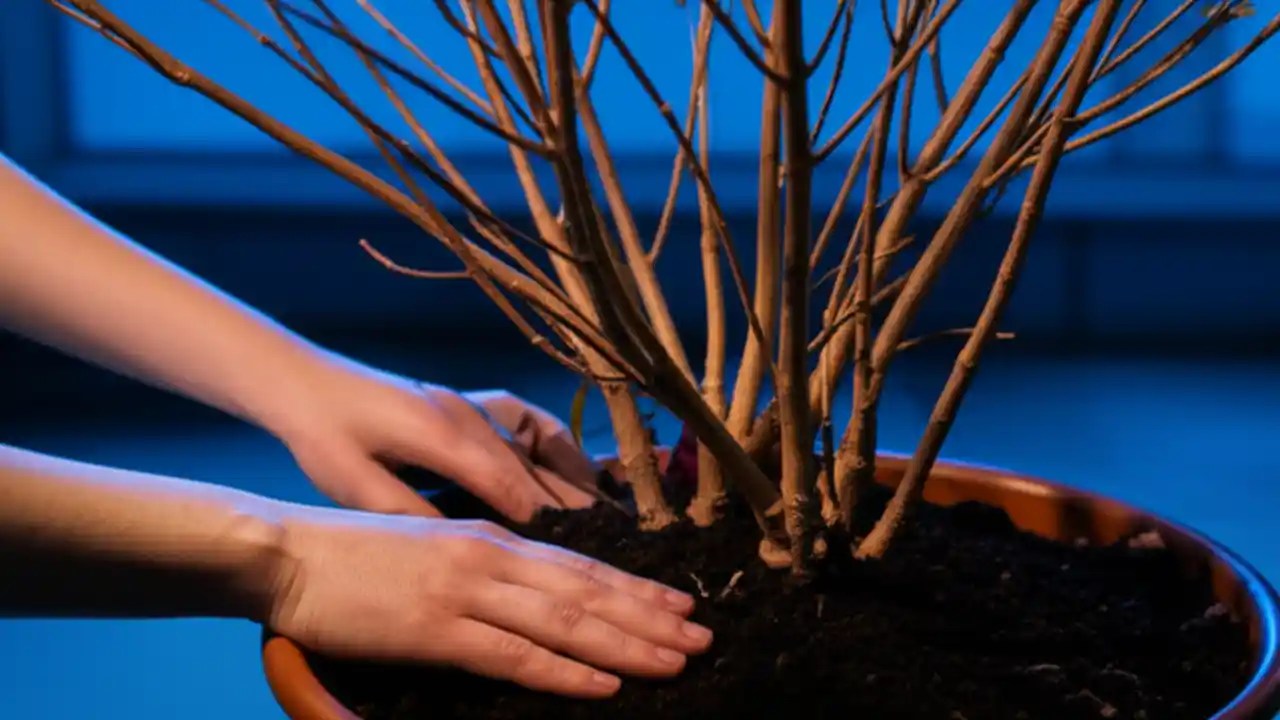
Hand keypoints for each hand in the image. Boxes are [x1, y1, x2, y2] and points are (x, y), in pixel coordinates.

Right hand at [267, 510, 711, 696]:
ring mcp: (467, 592)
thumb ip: (484, 563)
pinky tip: (605, 686)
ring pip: (566, 621)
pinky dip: (565, 672)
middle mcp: (492, 557)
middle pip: (589, 592)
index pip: (581, 565)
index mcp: (491, 537)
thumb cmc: (354, 553)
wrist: (288, 553)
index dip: (636, 588)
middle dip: (651, 617)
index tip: (682, 605)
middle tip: (704, 637)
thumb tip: (531, 588)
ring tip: (678, 661)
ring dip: (628, 644)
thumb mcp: (433, 545)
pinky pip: (514, 656)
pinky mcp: (437, 629)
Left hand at [275, 353, 598, 520]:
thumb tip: (456, 547)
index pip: (507, 483)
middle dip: (575, 505)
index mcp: (441, 435)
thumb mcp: (352, 484)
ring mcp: (475, 402)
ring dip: (577, 477)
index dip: (544, 518)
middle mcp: (470, 414)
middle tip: (612, 546)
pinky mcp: (472, 399)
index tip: (578, 555)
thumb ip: (404, 513)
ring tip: (608, 516)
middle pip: (535, 465)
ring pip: (542, 442)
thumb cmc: (322, 437)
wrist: (303, 381)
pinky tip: (578, 470)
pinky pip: (532, 422)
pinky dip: (561, 447)